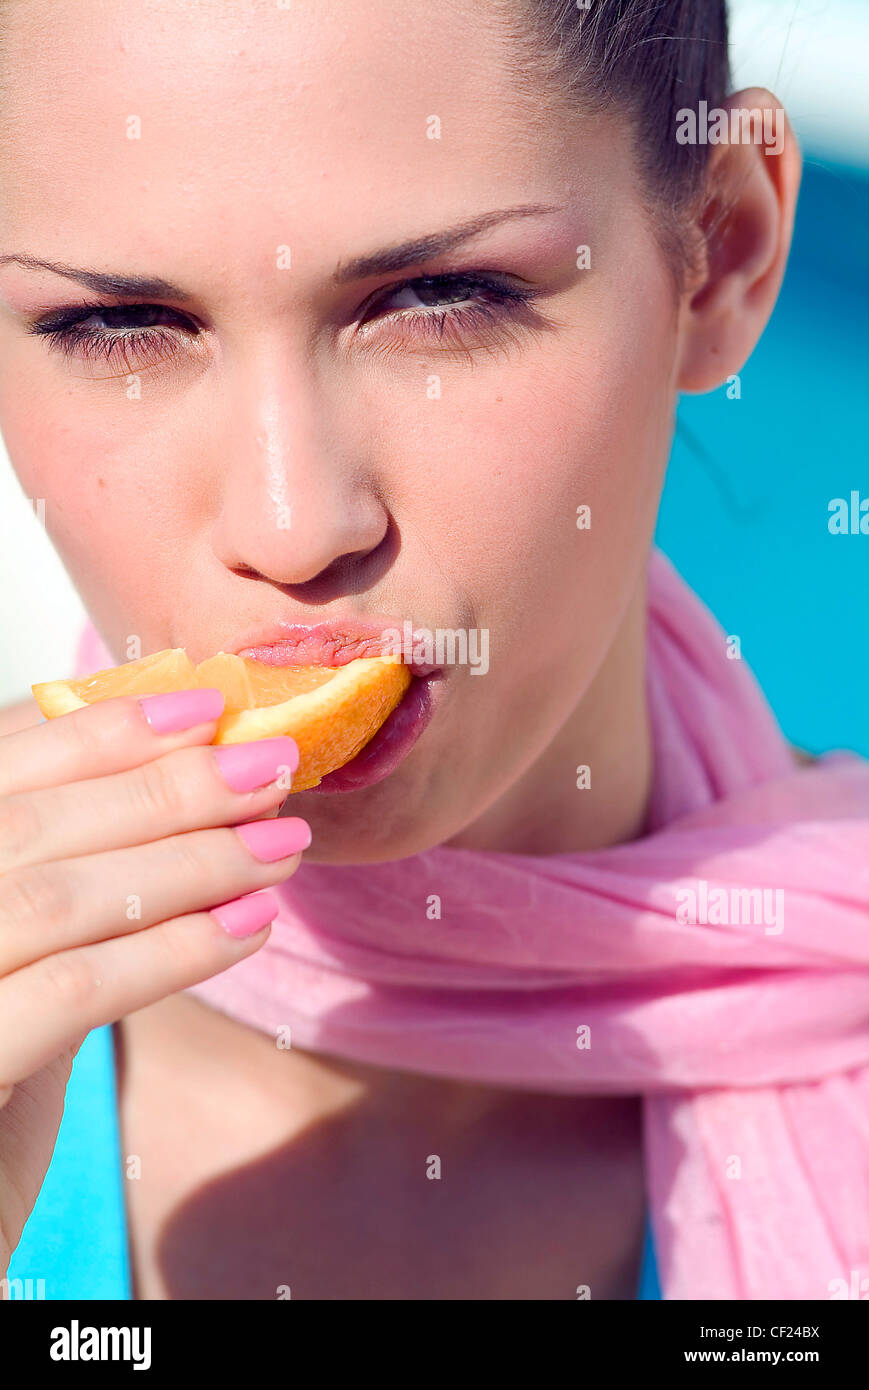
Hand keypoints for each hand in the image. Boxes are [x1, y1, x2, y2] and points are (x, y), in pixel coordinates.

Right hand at [0, 688, 309, 1276]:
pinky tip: (248, 928)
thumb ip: (71, 869)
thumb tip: (187, 773)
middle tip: (273, 768)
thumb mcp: (25, 948)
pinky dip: (171, 951)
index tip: (202, 707)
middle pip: (34, 820)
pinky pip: (74, 989)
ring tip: (283, 845)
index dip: (100, 729)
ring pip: (60, 895)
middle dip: (167, 786)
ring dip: (190, 862)